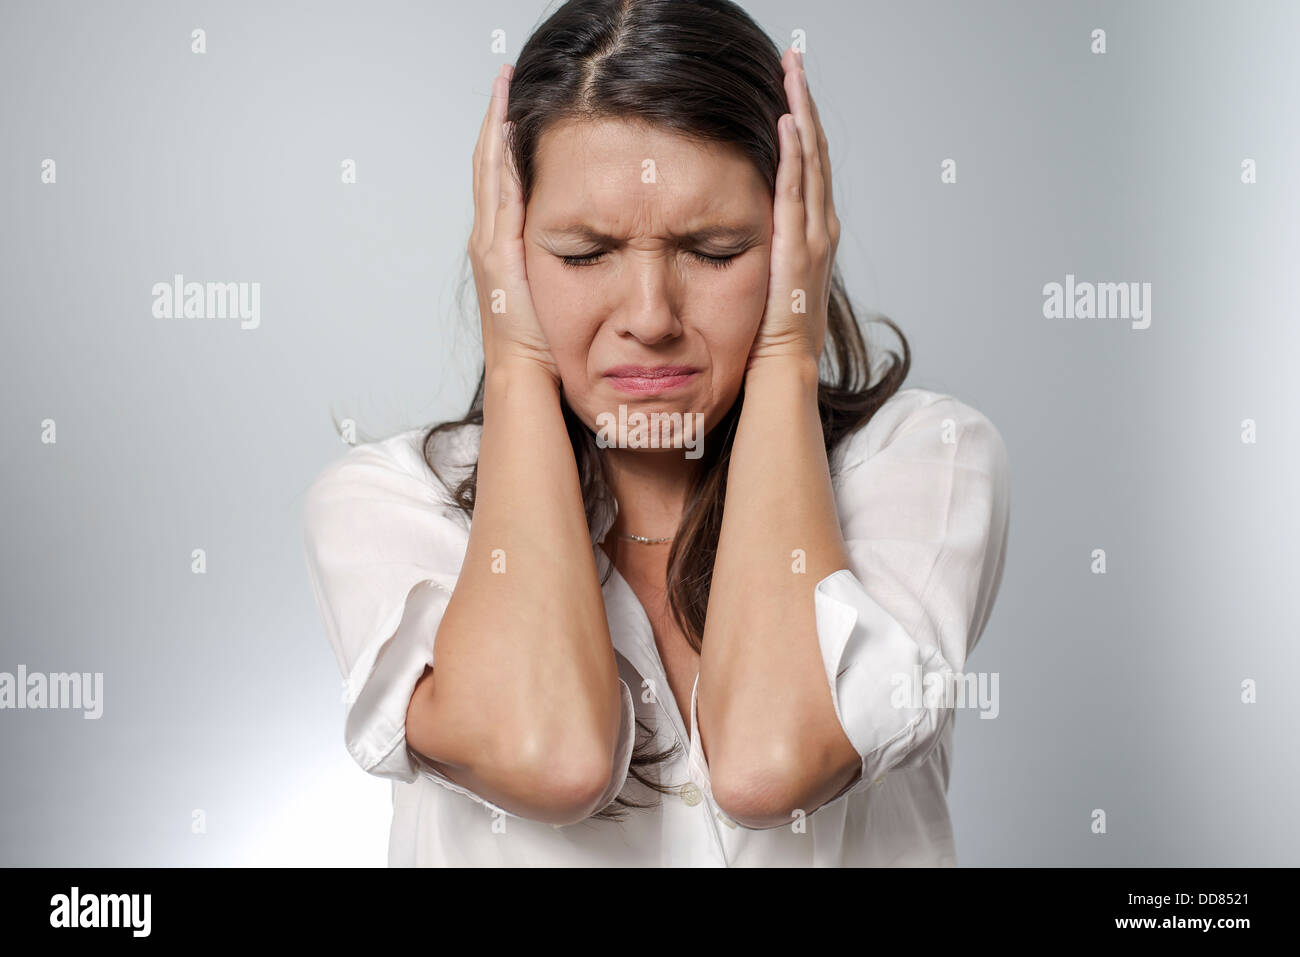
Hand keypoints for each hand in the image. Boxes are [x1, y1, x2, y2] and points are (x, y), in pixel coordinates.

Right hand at [469, 64, 559, 382]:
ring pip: (490, 172)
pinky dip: (500, 160)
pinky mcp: (498, 251)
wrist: (525, 376)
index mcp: (501, 248)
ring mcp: (490, 243)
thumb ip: (567, 267)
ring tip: (504, 90)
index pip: (500, 182)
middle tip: (505, 81)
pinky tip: (507, 130)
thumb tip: (595, 246)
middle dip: (496, 121)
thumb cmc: (544, 348)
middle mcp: (489, 239)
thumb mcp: (557, 295)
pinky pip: (499, 194)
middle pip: (489, 166)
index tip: (513, 106)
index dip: (503, 142)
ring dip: (496, 129)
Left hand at [747, 47, 840, 370]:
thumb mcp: (766, 281)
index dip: (802, 123)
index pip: (808, 166)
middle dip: (804, 102)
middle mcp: (820, 229)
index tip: (788, 86)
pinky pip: (796, 191)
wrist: (783, 372)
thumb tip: (737, 229)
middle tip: (794, 60)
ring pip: (811, 161)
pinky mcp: (798, 248)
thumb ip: (761, 250)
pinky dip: (796, 154)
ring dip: (802, 113)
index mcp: (812, 235)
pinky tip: (788, 121)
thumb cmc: (769, 337)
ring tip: (792, 72)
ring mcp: (813, 237)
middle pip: (814, 151)